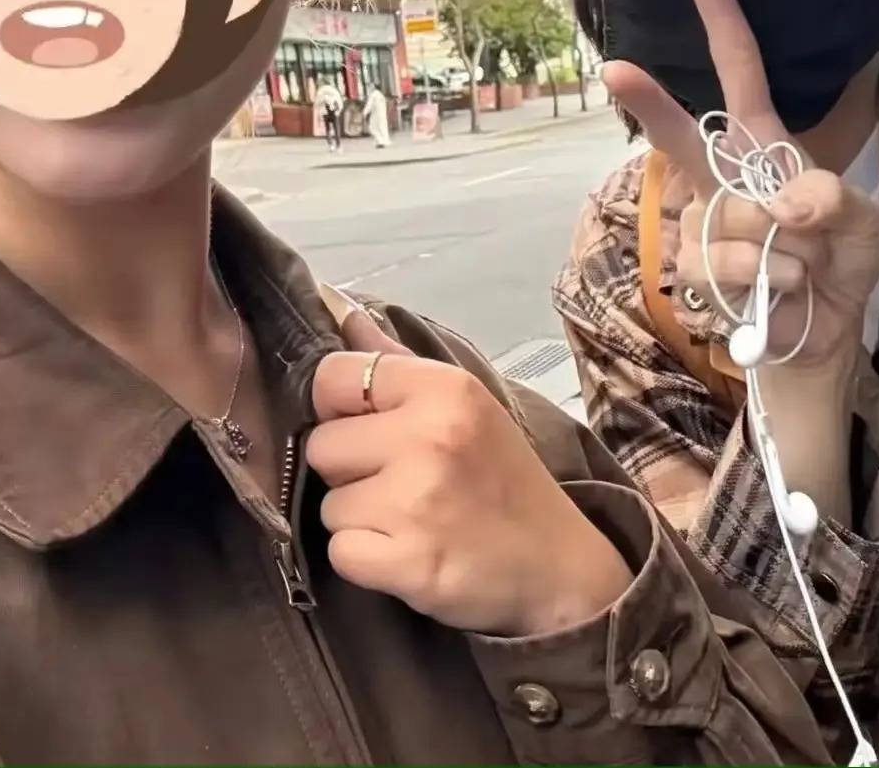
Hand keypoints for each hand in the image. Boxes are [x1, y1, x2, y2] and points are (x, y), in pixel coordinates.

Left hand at [307, 308, 632, 636]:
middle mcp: (428, 435)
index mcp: (443, 388)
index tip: (368, 428)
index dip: (337, 408)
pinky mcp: (408, 561)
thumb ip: (397, 362)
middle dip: (348, 469)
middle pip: (321, 445)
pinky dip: (366, 561)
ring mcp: (416, 500)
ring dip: (359, 519)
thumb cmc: (503, 478)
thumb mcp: (465, 405)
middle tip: (399, 483)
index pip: (332, 377)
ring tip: (410, 520)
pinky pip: (341, 553)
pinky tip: (407, 554)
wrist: (557, 567)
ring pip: (328, 505)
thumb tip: (343, 313)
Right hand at [603, 0, 878, 376]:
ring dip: (788, 246)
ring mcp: (701, 221)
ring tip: (806, 266)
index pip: (739, 70)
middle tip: (616, 70)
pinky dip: (774, 278)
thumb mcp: (857, 222)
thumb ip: (829, 201)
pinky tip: (785, 290)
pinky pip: (726, 263)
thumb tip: (783, 203)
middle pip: (678, 133)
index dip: (722, 17)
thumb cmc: (836, 261)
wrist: (819, 334)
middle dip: (650, 103)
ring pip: (733, 217)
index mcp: (760, 142)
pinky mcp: (693, 269)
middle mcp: (720, 174)